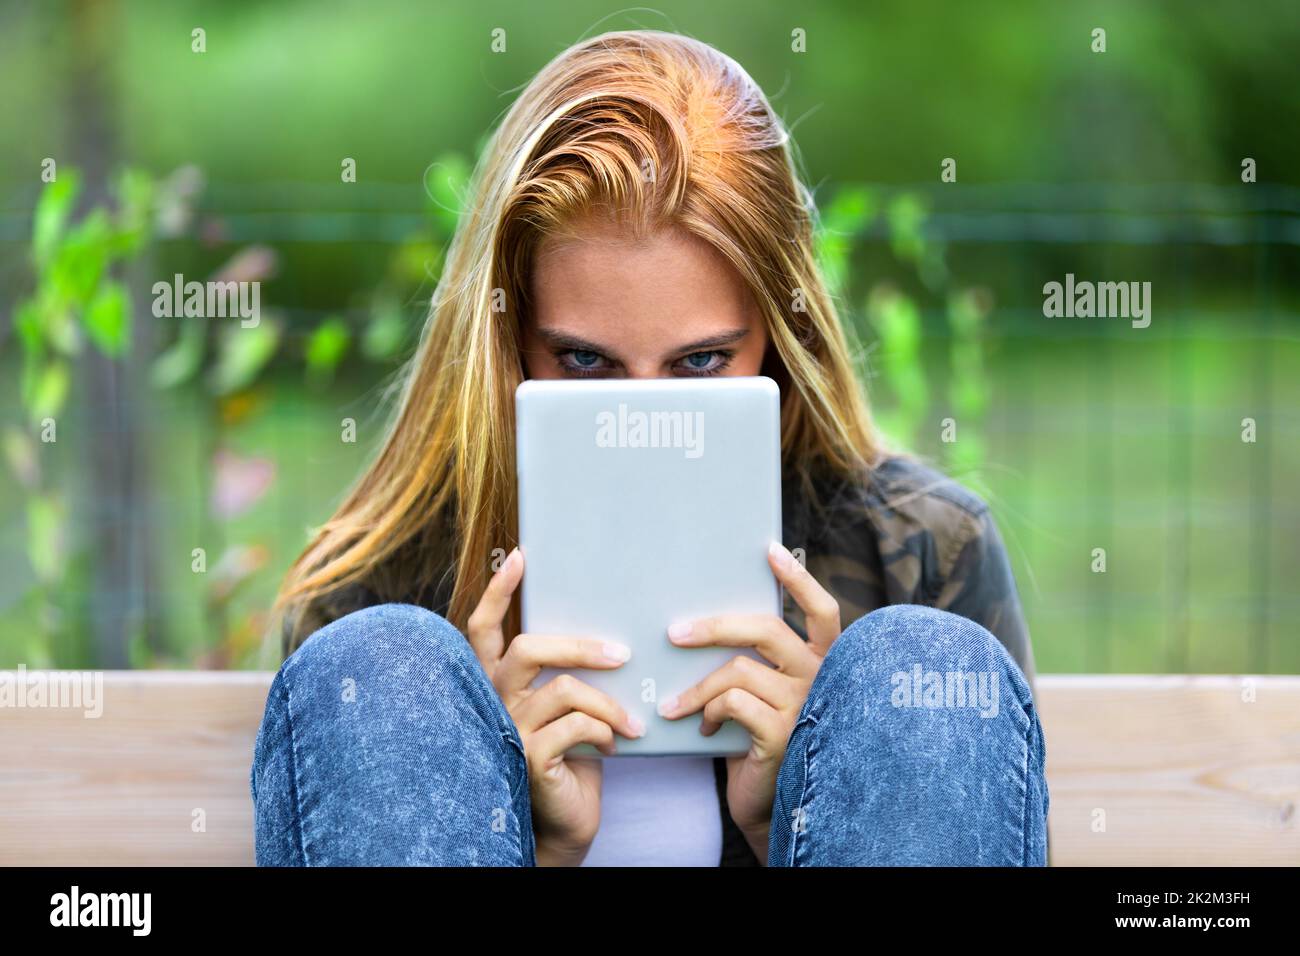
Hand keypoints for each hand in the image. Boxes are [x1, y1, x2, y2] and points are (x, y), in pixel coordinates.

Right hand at [466, 547, 645, 865]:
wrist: (568, 820)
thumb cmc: (573, 756)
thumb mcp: (569, 708)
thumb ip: (569, 673)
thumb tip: (613, 632)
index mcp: (499, 682)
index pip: (483, 629)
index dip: (499, 592)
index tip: (521, 556)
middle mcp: (493, 700)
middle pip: (527, 649)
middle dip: (579, 646)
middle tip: (622, 654)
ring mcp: (506, 729)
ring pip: (562, 690)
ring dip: (609, 704)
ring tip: (632, 723)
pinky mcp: (526, 757)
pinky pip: (575, 726)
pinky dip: (604, 732)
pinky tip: (614, 747)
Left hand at [656, 541, 840, 862]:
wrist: (767, 804)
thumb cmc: (758, 742)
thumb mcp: (761, 696)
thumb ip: (752, 662)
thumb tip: (696, 624)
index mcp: (822, 662)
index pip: (823, 610)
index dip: (799, 579)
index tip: (771, 549)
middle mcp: (822, 678)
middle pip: (765, 629)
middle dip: (714, 626)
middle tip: (674, 632)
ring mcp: (807, 705)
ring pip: (738, 670)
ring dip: (697, 688)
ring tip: (674, 705)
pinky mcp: (786, 733)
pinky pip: (733, 702)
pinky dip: (708, 712)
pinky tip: (705, 730)